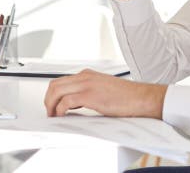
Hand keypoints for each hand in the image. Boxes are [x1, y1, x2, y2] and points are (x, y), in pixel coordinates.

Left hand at [44, 69, 166, 117]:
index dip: (53, 95)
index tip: (53, 105)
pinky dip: (60, 110)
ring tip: (54, 115)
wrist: (141, 97)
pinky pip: (66, 102)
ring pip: (56, 91)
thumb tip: (73, 104)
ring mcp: (87, 85)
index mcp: (88, 74)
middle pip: (55, 84)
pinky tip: (63, 115)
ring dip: (51, 105)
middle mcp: (85, 76)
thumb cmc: (126, 96)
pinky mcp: (90, 95)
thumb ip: (88, 92)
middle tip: (50, 112)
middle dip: (48, 100)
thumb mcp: (103, 89)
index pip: (61, 80)